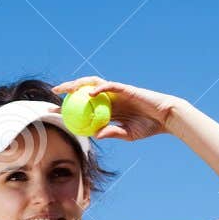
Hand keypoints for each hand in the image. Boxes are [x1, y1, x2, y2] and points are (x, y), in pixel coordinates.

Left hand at [52, 77, 178, 141]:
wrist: (165, 117)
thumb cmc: (148, 126)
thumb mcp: (128, 134)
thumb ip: (112, 133)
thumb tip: (95, 136)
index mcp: (108, 108)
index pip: (85, 106)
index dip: (69, 108)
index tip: (54, 113)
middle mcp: (109, 97)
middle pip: (84, 90)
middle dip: (68, 90)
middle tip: (54, 95)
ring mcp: (116, 91)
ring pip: (93, 83)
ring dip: (78, 84)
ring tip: (66, 89)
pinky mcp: (125, 88)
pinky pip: (109, 86)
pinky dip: (98, 89)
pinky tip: (89, 94)